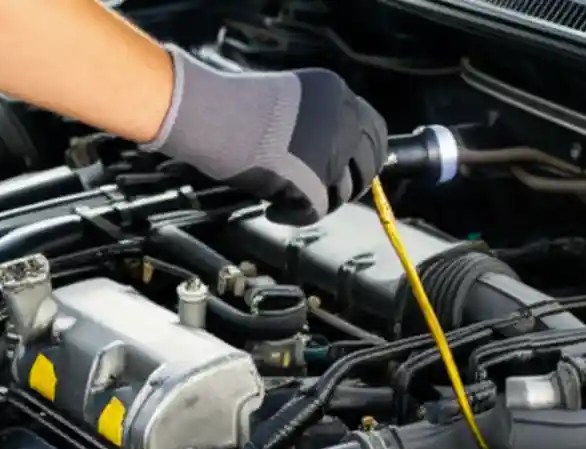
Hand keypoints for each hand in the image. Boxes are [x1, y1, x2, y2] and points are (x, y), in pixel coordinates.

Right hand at [144, 47, 386, 225]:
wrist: (210, 113)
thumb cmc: (235, 106)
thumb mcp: (290, 100)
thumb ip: (318, 122)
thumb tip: (335, 155)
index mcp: (337, 94)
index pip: (374, 132)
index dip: (363, 157)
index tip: (350, 170)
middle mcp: (343, 121)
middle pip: (368, 166)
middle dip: (350, 185)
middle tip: (328, 193)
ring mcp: (330, 153)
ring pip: (341, 193)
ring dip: (318, 200)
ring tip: (290, 197)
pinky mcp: (313, 181)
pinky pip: (315, 212)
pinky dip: (294, 216)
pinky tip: (275, 210)